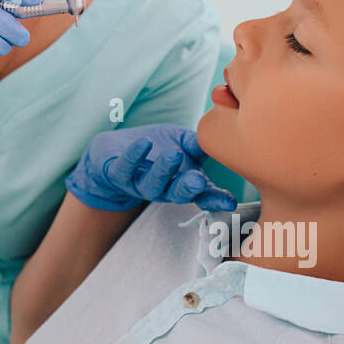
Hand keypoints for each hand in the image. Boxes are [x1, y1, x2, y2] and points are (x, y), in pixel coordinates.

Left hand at [65, 123, 236, 212]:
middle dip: (188, 188)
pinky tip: (144, 143)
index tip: (229, 202)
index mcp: (182, 183)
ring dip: (164, 170)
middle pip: (178, 193)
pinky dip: (135, 156)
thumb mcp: (181, 142)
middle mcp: (163, 188)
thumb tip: (216, 141)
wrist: (114, 150)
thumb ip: (198, 144)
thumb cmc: (154, 148)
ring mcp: (140, 183)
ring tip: (173, 155)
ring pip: (153, 184)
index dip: (214, 199)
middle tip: (198, 180)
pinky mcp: (118, 173)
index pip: (202, 194)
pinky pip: (126, 167)